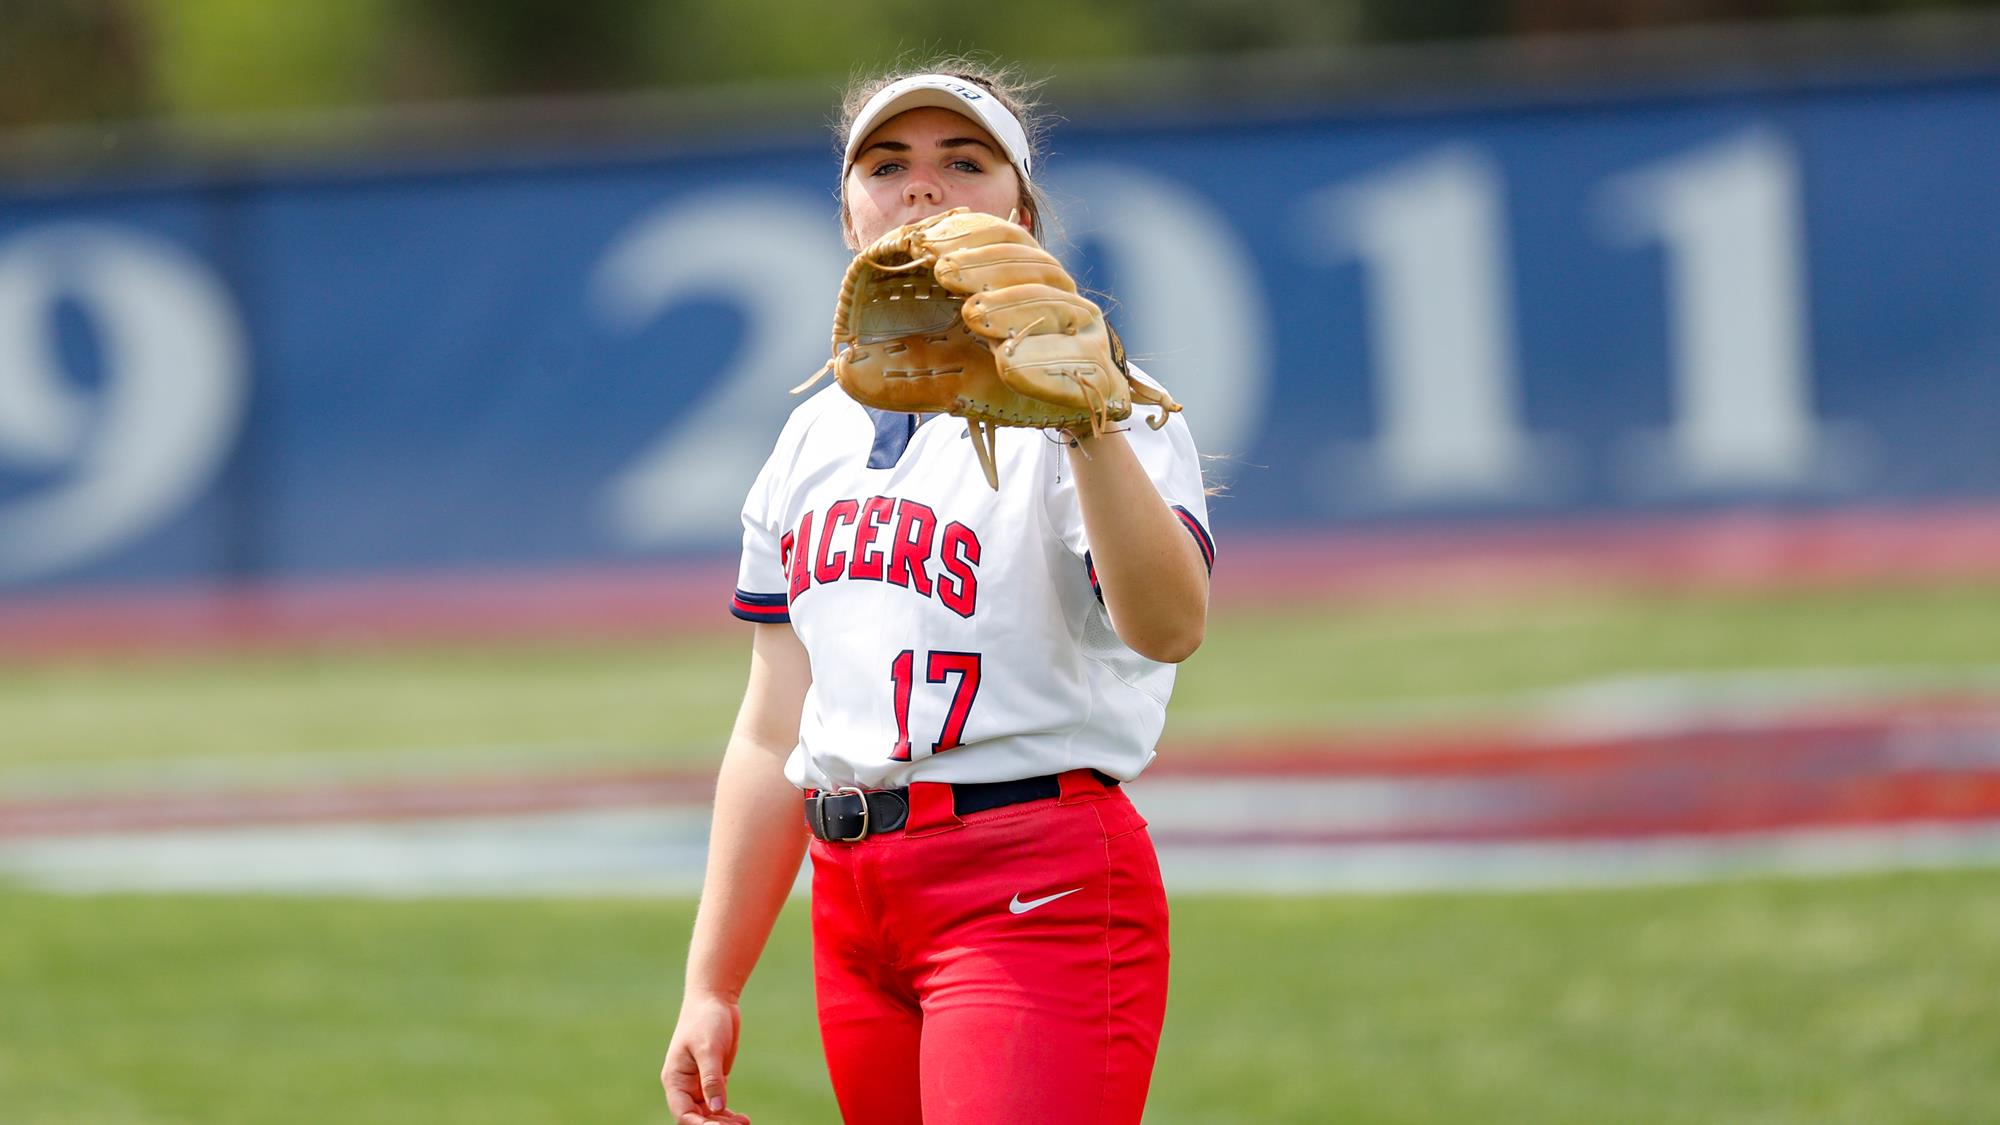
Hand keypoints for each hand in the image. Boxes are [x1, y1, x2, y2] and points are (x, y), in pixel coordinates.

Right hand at [661, 991, 752, 1124]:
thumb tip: (716, 1108)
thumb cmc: (705, 1020)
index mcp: (675, 1080)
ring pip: (707, 1114)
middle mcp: (684, 1086)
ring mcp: (698, 1084)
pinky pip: (717, 1105)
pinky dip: (727, 1114)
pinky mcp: (713, 1079)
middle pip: (696, 1117)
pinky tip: (742, 1118)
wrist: (714, 1000)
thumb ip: (711, 1079)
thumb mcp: (708, 1049)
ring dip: (722, 1122)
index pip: (683, 1113)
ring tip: (743, 1123)